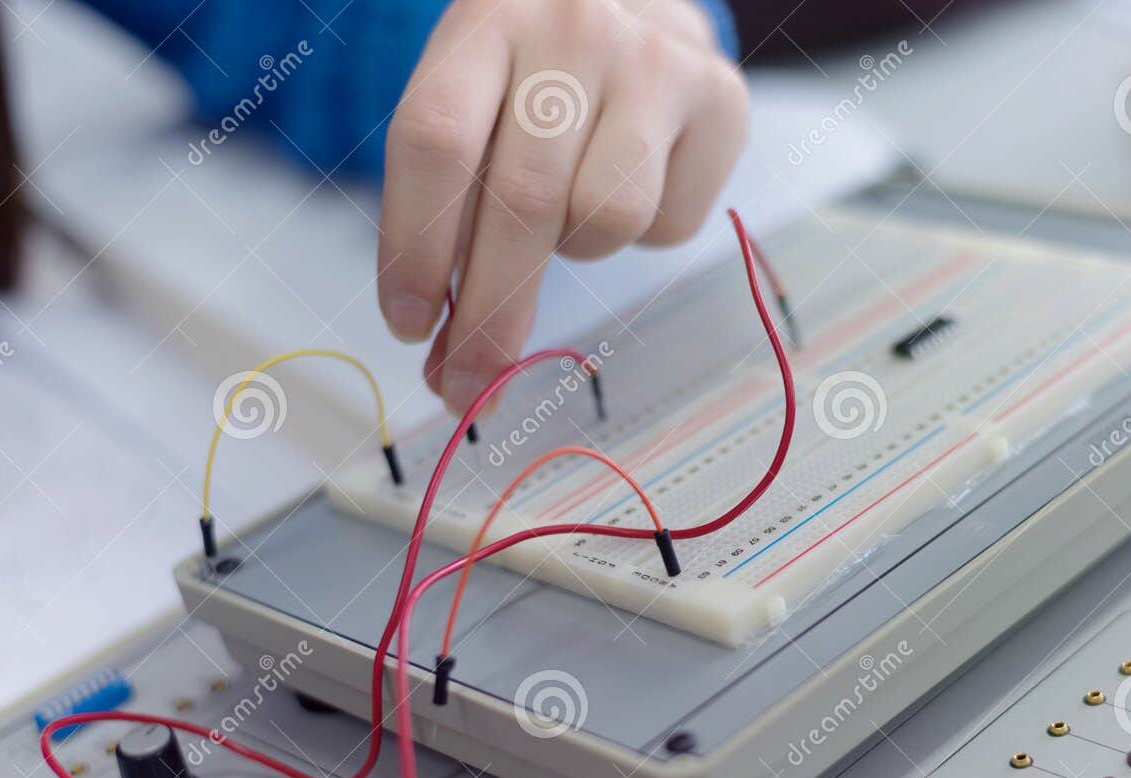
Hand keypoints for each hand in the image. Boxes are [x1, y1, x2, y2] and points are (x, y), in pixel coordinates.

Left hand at [377, 0, 748, 415]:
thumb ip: (452, 217)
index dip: (415, 247)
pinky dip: (642, 236)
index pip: (436, 142)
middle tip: (468, 386)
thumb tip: (451, 364)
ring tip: (573, 211)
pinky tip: (636, 182)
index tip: (409, 327)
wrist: (643, 7)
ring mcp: (655, 62)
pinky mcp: (721, 101)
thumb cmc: (539, 83)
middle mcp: (573, 28)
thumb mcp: (478, 109)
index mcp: (487, 18)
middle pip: (521, 200)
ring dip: (577, 251)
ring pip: (605, 219)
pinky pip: (667, 226)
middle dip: (490, 315)